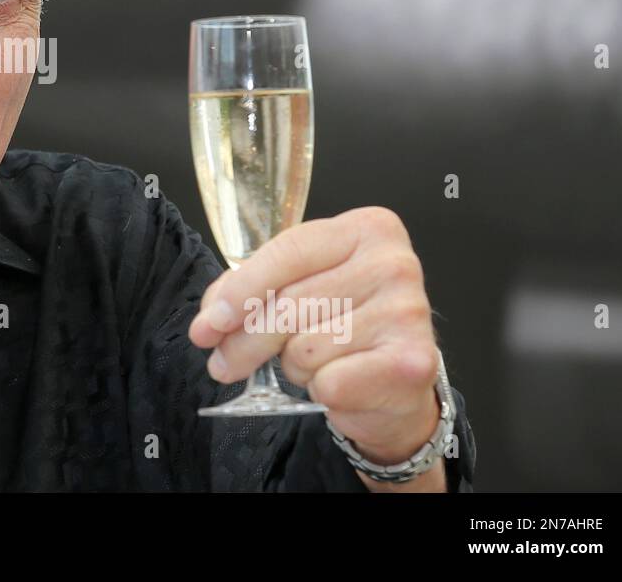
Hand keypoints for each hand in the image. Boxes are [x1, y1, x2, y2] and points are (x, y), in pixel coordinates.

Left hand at [187, 207, 442, 482]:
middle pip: (290, 304)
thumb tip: (209, 323)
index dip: (240, 290)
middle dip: (246, 342)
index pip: (288, 251)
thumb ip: (252, 291)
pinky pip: (330, 382)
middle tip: (225, 364)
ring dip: (294, 367)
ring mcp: (408, 311)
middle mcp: (393, 263)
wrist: (397, 386)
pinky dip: (321, 391)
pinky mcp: (413, 362)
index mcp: (366, 229)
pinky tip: (339, 385)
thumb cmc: (345, 327)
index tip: (208, 323)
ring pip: (306, 348)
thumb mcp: (298, 289)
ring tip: (314, 366)